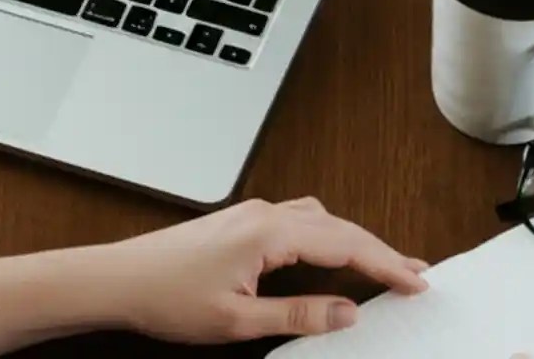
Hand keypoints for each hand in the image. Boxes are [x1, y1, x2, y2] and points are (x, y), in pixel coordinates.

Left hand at [79, 197, 429, 342]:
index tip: (416, 280)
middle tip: (414, 274)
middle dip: (380, 250)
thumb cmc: (167, 298)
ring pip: (321, 219)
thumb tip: (346, 312)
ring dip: (354, 240)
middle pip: (340, 227)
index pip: (346, 244)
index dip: (386, 264)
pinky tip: (330, 252)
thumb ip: (298, 313)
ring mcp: (252, 213)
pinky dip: (327, 235)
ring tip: (381, 265)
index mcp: (269, 232)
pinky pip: (299, 220)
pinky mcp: (241, 221)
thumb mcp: (238, 321)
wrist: (118, 280)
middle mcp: (265, 213)